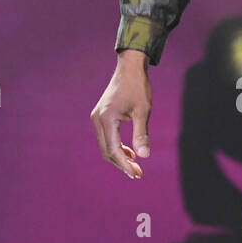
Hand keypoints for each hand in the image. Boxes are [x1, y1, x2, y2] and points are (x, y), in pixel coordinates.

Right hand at [90, 49, 150, 178]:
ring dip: (119, 157)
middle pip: (106, 150)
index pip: (113, 149)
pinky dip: (116, 147)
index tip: (137, 174)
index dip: (124, 164)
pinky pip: (106, 137)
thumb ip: (141, 134)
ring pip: (105, 145)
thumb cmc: (138, 87)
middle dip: (121, 164)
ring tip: (135, 165)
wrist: (129, 68)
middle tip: (138, 174)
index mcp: (106, 118)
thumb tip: (144, 156)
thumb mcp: (142, 111)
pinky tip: (130, 152)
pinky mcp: (100, 116)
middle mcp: (98, 119)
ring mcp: (97, 117)